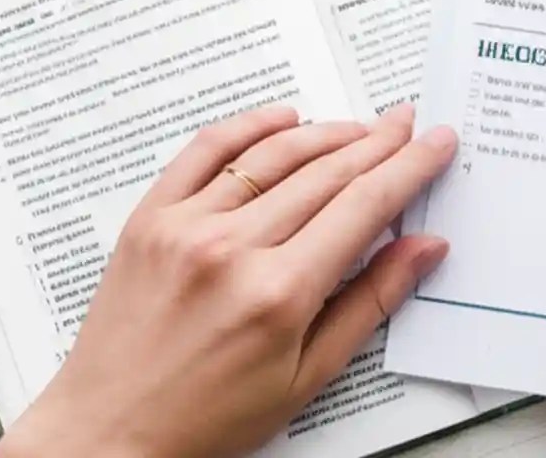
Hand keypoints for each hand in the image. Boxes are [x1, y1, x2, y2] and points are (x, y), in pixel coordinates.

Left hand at [0, 104, 455, 457]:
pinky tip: (284, 118)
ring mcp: (186, 227)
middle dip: (378, 142)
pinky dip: (250, 126)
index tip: (435, 143)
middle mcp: (233, 249)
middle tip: (407, 123)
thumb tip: (425, 248)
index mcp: (280, 293)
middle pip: (327, 173)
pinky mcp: (149, 219)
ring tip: (361, 126)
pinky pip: (205, 151)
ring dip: (326, 132)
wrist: (110, 433)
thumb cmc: (209, 417)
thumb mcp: (308, 375)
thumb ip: (371, 302)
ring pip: (274, 155)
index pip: (364, 206)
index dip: (409, 167)